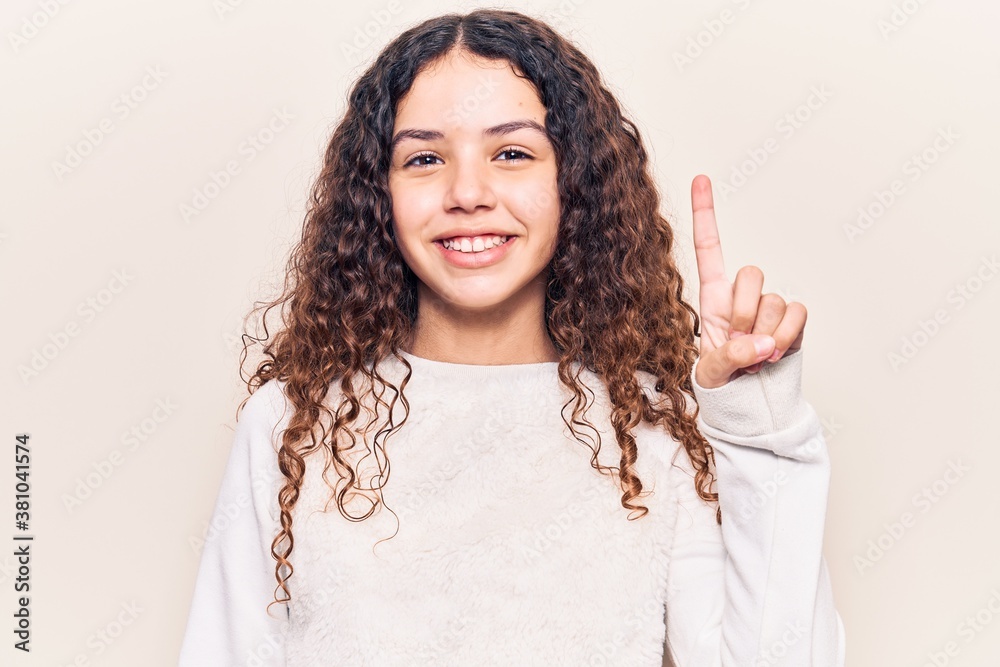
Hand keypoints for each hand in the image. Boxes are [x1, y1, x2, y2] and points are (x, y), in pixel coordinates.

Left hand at [691, 174, 805, 388]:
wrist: (751, 402)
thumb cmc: (722, 382)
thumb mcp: (712, 372)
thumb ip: (728, 357)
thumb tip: (760, 343)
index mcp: (712, 297)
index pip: (709, 248)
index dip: (705, 214)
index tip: (701, 177)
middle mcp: (742, 294)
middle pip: (751, 274)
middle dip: (744, 313)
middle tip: (739, 341)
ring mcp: (770, 306)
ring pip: (774, 301)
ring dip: (766, 335)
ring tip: (756, 357)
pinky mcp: (794, 320)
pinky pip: (798, 314)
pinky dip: (787, 338)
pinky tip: (775, 354)